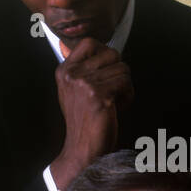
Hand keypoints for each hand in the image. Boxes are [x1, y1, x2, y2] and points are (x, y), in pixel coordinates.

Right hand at [49, 38, 133, 190]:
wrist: (83, 149)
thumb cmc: (84, 120)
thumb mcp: (71, 89)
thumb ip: (75, 66)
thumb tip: (62, 42)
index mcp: (64, 70)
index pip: (89, 42)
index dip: (105, 54)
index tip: (105, 72)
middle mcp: (72, 74)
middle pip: (112, 54)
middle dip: (118, 72)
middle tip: (111, 91)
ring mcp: (85, 84)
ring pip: (123, 69)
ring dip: (124, 86)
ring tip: (114, 102)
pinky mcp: (99, 95)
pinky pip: (126, 82)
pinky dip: (128, 96)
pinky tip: (117, 108)